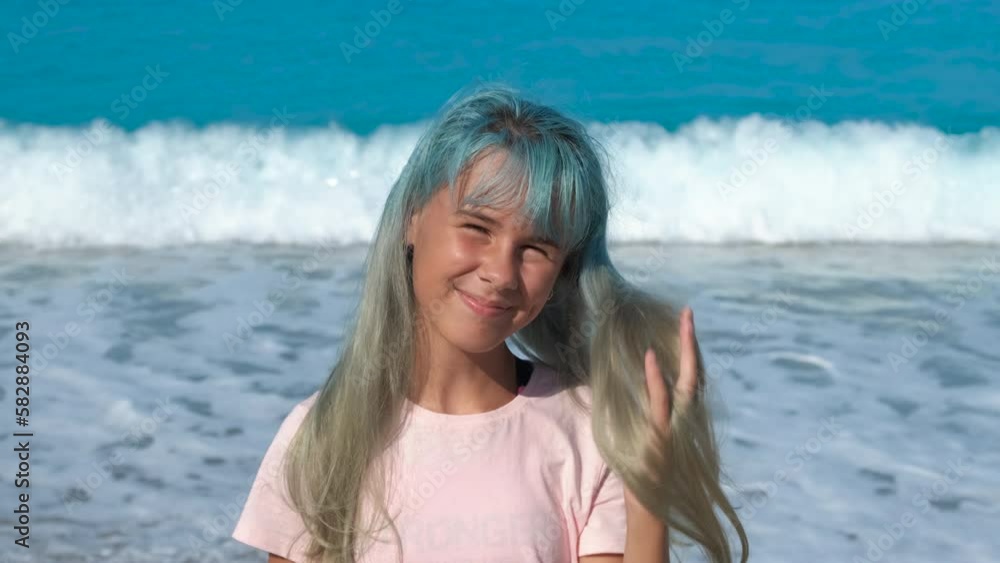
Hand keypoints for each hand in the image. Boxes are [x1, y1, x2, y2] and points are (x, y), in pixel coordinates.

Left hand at [623, 306, 699, 515]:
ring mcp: (675, 426)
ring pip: (684, 381)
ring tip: (683, 321)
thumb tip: (634, 383)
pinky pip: (659, 402)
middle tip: (688, 312)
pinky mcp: (661, 436)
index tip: (684, 322)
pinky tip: (649, 355)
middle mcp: (683, 417)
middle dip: (689, 340)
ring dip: (683, 349)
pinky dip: (654, 378)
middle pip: (692, 371)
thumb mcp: (641, 435)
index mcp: (679, 416)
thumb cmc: (642, 475)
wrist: (649, 510)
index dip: (687, 349)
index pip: (686, 375)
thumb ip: (645, 410)